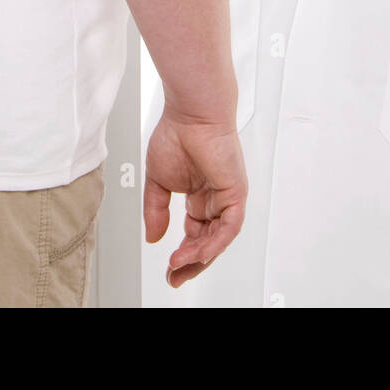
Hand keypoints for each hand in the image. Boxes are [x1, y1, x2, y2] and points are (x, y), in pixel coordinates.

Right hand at [143, 108, 246, 287]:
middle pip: (207, 240)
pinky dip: (214, 242)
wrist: (190, 113)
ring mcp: (227, 196)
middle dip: (191, 262)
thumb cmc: (176, 134)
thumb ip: (156, 210)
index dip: (182, 253)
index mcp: (199, 195)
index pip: (195, 234)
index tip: (169, 268)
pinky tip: (199, 252)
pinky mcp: (236, 192)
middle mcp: (215, 198)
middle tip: (175, 276)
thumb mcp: (158, 181)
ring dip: (200, 255)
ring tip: (180, 265)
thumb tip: (153, 237)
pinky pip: (229, 226)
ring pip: (218, 237)